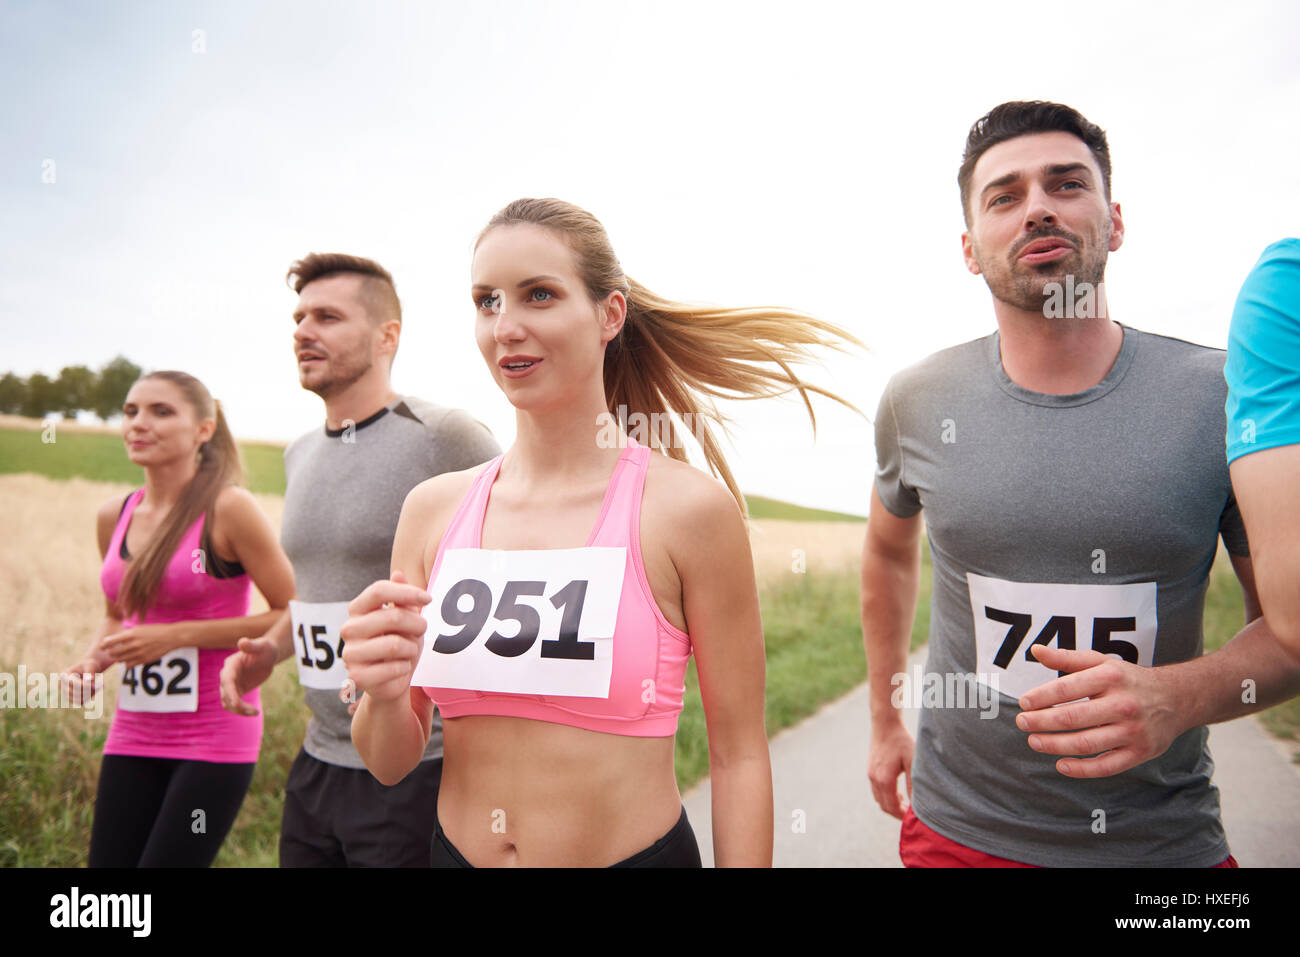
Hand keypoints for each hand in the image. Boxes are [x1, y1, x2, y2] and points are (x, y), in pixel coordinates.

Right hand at [59, 660, 102, 705]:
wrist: (87, 670)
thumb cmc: (89, 666)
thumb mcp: (91, 665)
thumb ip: (90, 672)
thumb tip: (89, 680)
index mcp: (64, 674)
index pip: (72, 683)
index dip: (85, 685)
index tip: (98, 684)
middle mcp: (62, 685)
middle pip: (75, 692)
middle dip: (90, 689)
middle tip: (102, 685)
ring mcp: (65, 693)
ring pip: (78, 699)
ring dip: (91, 694)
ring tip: (99, 686)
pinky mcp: (71, 699)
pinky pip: (81, 702)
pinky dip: (89, 697)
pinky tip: (94, 690)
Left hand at [101, 623, 180, 668]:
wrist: (171, 637)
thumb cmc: (154, 630)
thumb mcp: (139, 628)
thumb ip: (126, 635)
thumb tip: (112, 640)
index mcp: (131, 634)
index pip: (110, 641)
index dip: (103, 645)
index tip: (102, 646)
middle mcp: (133, 644)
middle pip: (113, 653)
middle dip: (110, 653)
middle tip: (110, 651)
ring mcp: (139, 653)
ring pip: (119, 660)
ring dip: (117, 658)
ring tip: (120, 655)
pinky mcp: (143, 660)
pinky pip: (128, 665)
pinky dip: (126, 663)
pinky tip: (129, 659)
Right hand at [220, 634, 279, 715]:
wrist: (267, 655)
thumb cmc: (265, 648)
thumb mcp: (262, 645)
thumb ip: (251, 645)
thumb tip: (242, 641)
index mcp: (231, 665)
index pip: (227, 680)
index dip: (230, 692)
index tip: (236, 703)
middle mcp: (228, 675)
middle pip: (225, 694)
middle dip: (236, 704)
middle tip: (253, 711)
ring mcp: (232, 684)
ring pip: (228, 702)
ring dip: (239, 710)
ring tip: (255, 713)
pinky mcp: (237, 691)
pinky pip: (235, 704)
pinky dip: (242, 710)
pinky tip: (255, 712)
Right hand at [340, 570, 430, 704]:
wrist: (392, 681)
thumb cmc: (400, 644)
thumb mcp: (405, 618)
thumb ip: (402, 598)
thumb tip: (399, 574)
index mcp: (357, 609)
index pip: (378, 590)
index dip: (407, 592)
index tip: (428, 599)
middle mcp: (349, 629)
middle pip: (392, 616)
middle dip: (417, 624)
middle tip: (422, 630)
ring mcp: (350, 654)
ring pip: (395, 645)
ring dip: (412, 649)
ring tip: (410, 651)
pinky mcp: (357, 677)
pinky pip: (393, 668)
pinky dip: (405, 667)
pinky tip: (401, 668)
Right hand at [867, 721, 914, 819]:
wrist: (885, 724)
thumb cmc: (901, 740)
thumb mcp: (913, 761)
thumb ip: (914, 784)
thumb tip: (917, 804)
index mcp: (884, 779)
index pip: (892, 806)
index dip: (902, 815)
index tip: (913, 817)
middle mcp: (874, 779)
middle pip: (884, 805)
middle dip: (897, 812)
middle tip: (910, 813)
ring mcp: (870, 774)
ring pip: (879, 799)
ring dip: (891, 804)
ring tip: (905, 802)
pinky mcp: (871, 770)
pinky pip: (876, 790)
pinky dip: (886, 796)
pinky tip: (897, 791)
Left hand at [1015, 643, 1183, 777]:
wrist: (1177, 698)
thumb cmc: (1128, 679)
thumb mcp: (1101, 662)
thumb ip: (1067, 658)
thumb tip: (1035, 650)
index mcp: (1110, 678)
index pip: (1067, 688)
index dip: (1041, 697)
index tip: (1023, 703)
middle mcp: (1123, 704)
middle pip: (1073, 718)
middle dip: (1042, 722)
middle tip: (1021, 723)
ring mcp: (1133, 731)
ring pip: (1087, 743)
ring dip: (1055, 745)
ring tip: (1033, 741)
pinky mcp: (1140, 752)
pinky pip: (1107, 766)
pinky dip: (1082, 769)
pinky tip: (1061, 764)